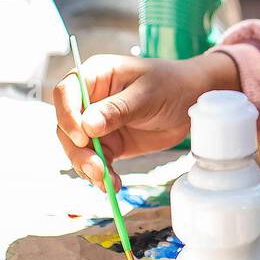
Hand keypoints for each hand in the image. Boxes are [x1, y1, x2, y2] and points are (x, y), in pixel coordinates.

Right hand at [53, 51, 239, 191]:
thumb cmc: (172, 85)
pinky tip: (112, 184)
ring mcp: (98, 123)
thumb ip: (117, 110)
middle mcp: (91, 99)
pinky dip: (101, 175)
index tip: (81, 136)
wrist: (193, 101)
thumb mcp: (146, 95)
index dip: (67, 114)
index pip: (65, 92)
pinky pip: (96, 161)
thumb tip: (87, 126)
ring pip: (77, 149)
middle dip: (77, 150)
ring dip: (87, 167)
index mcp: (96, 75)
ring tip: (106, 181)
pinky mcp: (110, 144)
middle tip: (96, 168)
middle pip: (66, 126)